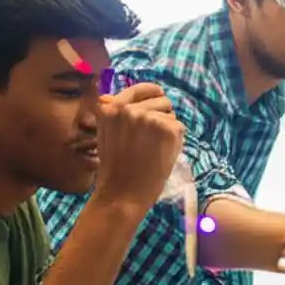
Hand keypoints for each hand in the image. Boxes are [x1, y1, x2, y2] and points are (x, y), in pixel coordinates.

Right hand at [90, 82, 184, 209]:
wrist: (121, 195)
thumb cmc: (114, 170)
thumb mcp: (105, 135)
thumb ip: (113, 115)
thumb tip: (109, 96)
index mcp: (110, 107)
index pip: (140, 89)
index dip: (152, 93)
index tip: (157, 98)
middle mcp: (129, 108)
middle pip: (162, 99)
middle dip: (162, 115)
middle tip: (151, 140)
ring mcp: (148, 117)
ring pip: (171, 113)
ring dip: (168, 128)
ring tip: (153, 149)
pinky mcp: (166, 128)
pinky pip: (179, 127)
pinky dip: (175, 141)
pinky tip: (160, 155)